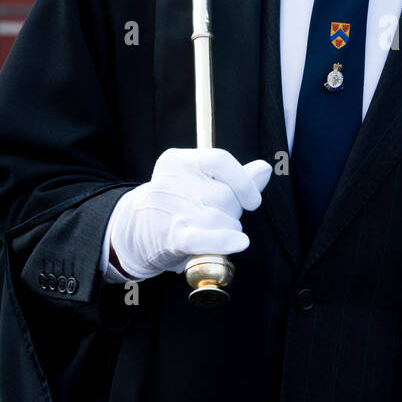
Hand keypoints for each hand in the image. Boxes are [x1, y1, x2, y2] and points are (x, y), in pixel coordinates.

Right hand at [107, 147, 272, 280]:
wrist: (134, 232)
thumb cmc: (178, 204)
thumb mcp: (200, 182)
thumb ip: (235, 177)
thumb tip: (266, 168)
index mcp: (177, 161)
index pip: (219, 160)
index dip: (243, 180)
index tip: (253, 200)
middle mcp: (170, 181)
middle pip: (223, 194)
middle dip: (234, 210)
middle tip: (225, 218)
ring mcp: (169, 209)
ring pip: (219, 218)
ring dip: (230, 229)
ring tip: (219, 232)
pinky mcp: (170, 236)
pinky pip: (203, 237)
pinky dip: (225, 240)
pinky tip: (240, 242)